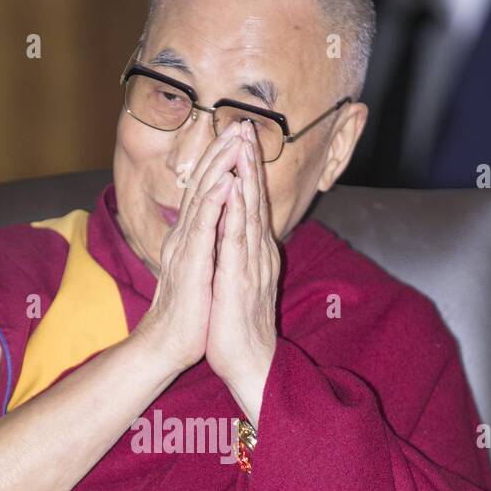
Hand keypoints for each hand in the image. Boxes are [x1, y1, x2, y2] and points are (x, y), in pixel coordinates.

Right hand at [133, 125, 243, 375]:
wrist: (167, 345)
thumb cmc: (188, 314)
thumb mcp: (201, 272)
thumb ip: (206, 247)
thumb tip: (218, 229)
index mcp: (191, 238)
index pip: (208, 192)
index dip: (222, 163)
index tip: (238, 137)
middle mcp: (185, 236)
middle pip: (204, 185)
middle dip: (222, 152)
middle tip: (239, 123)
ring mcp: (185, 248)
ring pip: (203, 198)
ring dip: (219, 167)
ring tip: (234, 139)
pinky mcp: (190, 265)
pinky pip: (203, 228)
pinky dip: (214, 202)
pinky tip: (225, 181)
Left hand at [205, 120, 278, 423]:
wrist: (249, 365)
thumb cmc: (237, 328)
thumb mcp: (237, 284)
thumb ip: (237, 257)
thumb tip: (231, 235)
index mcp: (255, 254)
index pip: (251, 205)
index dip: (248, 172)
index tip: (242, 141)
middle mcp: (258, 254)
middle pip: (255, 199)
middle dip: (250, 162)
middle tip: (246, 125)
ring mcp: (252, 266)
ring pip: (250, 212)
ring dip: (247, 177)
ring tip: (244, 145)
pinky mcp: (240, 280)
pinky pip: (238, 240)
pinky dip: (236, 212)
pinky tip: (234, 190)